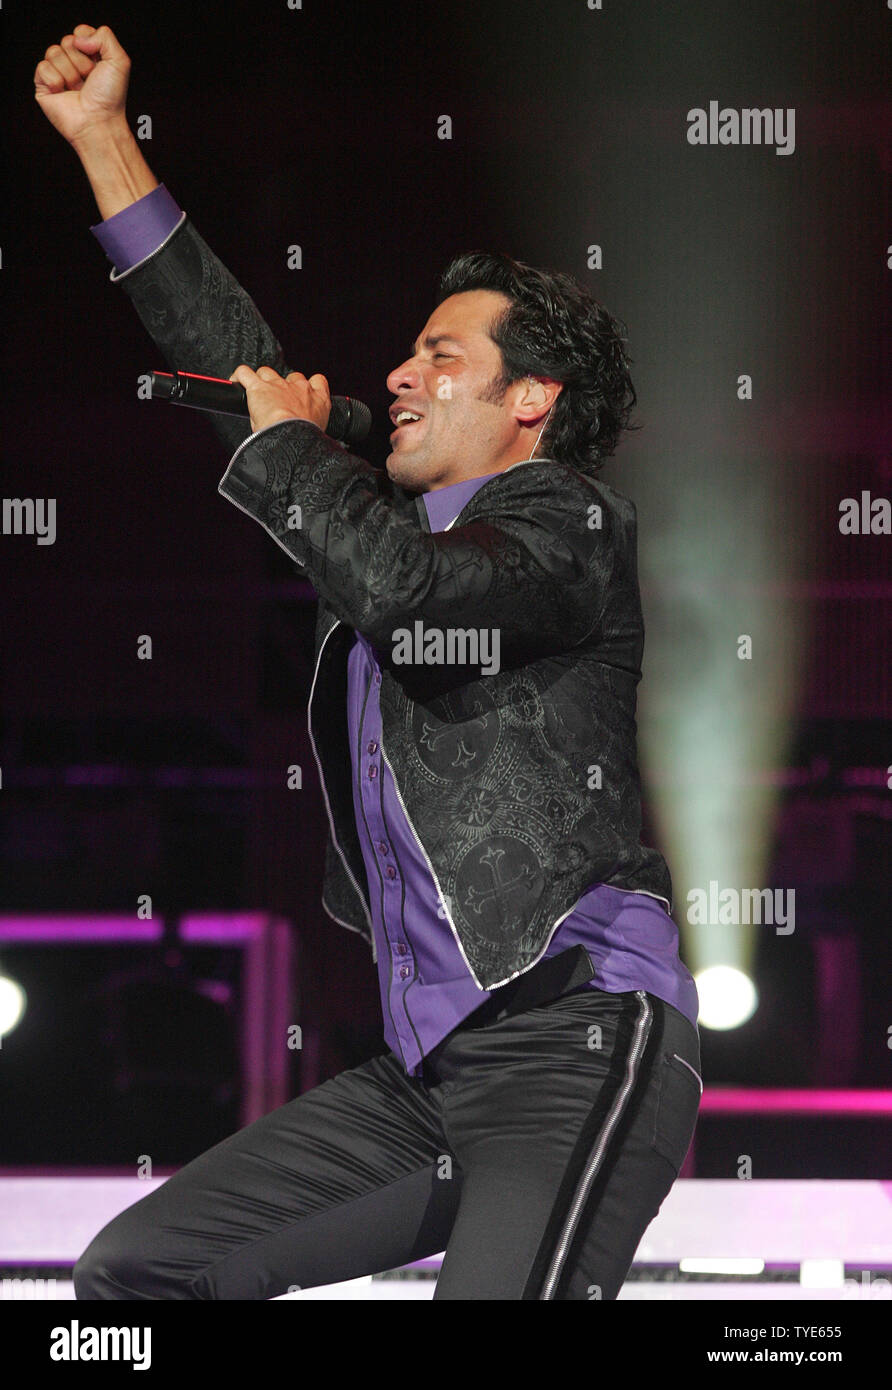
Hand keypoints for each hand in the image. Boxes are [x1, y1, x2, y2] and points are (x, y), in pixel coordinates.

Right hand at [34, 24, 131, 146]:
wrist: (98, 122)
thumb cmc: (110, 98)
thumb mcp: (119, 61)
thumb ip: (105, 36)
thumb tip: (78, 37)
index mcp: (90, 56)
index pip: (80, 32)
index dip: (87, 43)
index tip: (97, 62)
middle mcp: (73, 64)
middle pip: (67, 41)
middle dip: (80, 61)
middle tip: (89, 80)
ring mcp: (58, 74)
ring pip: (53, 52)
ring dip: (70, 73)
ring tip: (78, 89)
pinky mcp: (44, 85)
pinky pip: (43, 67)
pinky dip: (55, 80)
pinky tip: (63, 93)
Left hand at [229, 365, 331, 435]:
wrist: (292, 439)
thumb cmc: (304, 441)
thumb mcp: (316, 430)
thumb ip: (309, 421)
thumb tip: (296, 424)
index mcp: (318, 399)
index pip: (317, 381)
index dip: (308, 385)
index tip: (301, 394)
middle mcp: (300, 388)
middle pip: (291, 377)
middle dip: (283, 387)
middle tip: (277, 404)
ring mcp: (278, 385)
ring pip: (267, 373)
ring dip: (261, 381)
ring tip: (256, 396)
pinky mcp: (258, 387)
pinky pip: (244, 373)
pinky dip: (239, 376)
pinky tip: (236, 382)